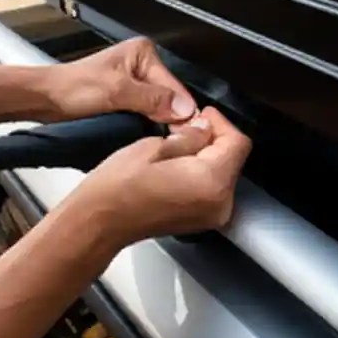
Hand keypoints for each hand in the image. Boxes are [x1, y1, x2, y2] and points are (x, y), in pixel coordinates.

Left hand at [44, 37, 196, 123]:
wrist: (45, 99)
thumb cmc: (70, 89)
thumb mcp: (116, 92)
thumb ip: (151, 99)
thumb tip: (183, 108)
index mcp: (142, 53)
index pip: (174, 85)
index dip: (180, 110)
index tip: (186, 131)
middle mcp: (140, 64)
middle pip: (169, 97)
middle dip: (170, 117)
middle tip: (174, 138)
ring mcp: (133, 82)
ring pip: (159, 107)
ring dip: (159, 122)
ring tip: (160, 138)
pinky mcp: (125, 98)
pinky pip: (146, 113)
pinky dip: (147, 124)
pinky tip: (146, 134)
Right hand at [61, 107, 251, 247]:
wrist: (99, 223)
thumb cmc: (117, 189)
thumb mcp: (152, 146)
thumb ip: (189, 135)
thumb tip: (204, 128)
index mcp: (211, 182)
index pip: (237, 143)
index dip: (220, 123)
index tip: (202, 114)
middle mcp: (219, 203)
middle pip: (233, 158)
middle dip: (213, 138)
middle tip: (185, 128)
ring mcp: (212, 215)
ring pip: (224, 172)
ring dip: (207, 155)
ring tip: (177, 146)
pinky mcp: (202, 220)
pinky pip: (213, 188)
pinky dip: (201, 173)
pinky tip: (176, 167)